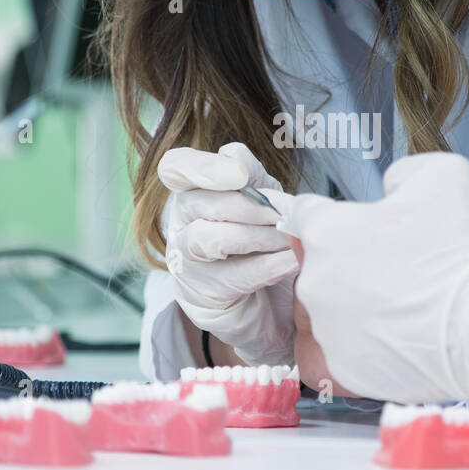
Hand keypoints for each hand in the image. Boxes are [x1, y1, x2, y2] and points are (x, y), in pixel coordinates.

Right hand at [159, 142, 296, 365]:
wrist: (268, 303)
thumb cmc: (263, 242)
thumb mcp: (263, 201)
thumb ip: (254, 179)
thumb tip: (244, 166)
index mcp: (194, 191)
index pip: (175, 167)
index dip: (201, 166)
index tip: (238, 175)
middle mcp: (182, 223)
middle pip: (198, 202)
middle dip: (248, 206)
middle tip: (284, 212)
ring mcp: (186, 261)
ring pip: (208, 239)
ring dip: (257, 236)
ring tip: (290, 238)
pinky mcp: (203, 295)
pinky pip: (233, 276)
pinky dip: (270, 266)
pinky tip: (293, 260)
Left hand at [284, 153, 468, 404]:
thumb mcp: (443, 175)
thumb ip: (398, 178)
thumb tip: (389, 198)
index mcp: (328, 232)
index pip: (308, 214)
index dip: (338, 215)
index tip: (363, 226)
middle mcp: (315, 283)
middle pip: (315, 265)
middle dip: (345, 262)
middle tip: (395, 269)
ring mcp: (327, 332)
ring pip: (323, 311)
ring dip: (349, 306)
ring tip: (396, 308)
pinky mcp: (343, 372)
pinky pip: (331, 354)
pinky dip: (351, 347)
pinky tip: (382, 338)